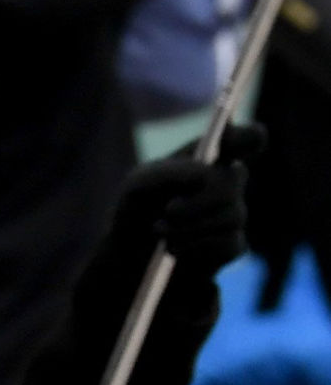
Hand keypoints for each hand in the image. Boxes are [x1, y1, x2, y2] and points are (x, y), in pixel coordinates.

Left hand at [105, 141, 251, 275]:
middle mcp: (229, 182)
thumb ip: (169, 173)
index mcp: (209, 158)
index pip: (244, 139)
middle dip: (199, 199)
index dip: (248, 137)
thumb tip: (206, 175)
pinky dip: (195, 246)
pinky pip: (228, 243)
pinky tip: (173, 247)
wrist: (132, 248)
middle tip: (170, 209)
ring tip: (160, 230)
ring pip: (231, 216)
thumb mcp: (140, 184)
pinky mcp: (233, 243)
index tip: (252, 138)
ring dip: (190, 226)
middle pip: (234, 181)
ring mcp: (235, 212)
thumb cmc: (139, 206)